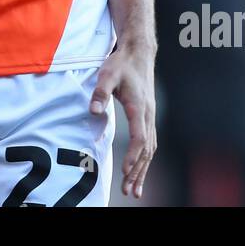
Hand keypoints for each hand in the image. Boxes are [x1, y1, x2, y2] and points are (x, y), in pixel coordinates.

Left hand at [89, 43, 155, 198]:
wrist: (138, 53)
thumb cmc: (121, 64)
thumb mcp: (107, 74)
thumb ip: (100, 92)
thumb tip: (94, 110)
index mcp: (139, 108)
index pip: (139, 138)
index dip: (132, 157)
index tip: (125, 172)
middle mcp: (148, 115)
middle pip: (146, 150)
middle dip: (138, 172)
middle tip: (129, 191)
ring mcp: (150, 117)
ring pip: (150, 149)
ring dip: (143, 170)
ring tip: (135, 190)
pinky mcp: (148, 117)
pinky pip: (149, 143)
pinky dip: (145, 160)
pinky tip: (140, 171)